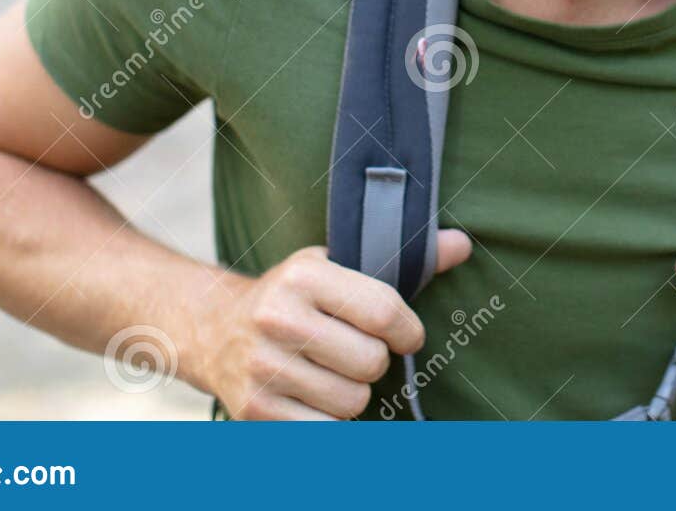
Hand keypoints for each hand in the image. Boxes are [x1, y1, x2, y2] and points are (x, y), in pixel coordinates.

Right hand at [205, 230, 471, 419]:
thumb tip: (463, 245)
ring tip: (331, 372)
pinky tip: (313, 396)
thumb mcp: (336, 263)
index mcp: (304, 277)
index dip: (407, 330)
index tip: (406, 336)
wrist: (212, 328)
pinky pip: (326, 431)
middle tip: (354, 351)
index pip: (384, 312)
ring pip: (353, 401)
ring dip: (352, 393)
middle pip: (371, 362)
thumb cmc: (293, 296)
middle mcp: (278, 320)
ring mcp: (264, 369)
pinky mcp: (255, 411)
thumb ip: (403, 259)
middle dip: (374, 361)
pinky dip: (329, 419)